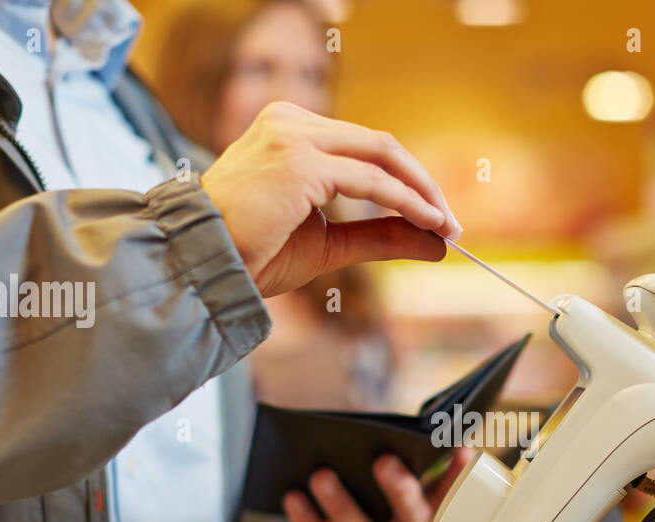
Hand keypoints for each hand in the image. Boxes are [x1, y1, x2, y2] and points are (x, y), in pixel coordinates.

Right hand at [199, 100, 461, 296]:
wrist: (202, 267)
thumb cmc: (251, 255)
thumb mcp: (328, 243)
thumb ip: (379, 236)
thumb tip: (435, 241)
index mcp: (290, 130)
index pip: (364, 147)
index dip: (407, 180)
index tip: (436, 217)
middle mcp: (291, 122)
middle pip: (380, 144)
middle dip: (423, 184)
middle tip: (452, 224)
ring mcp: (294, 137)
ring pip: (382, 155)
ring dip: (422, 193)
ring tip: (446, 227)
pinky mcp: (300, 162)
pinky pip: (372, 180)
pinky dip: (407, 201)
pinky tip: (428, 223)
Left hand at [283, 448, 471, 521]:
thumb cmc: (367, 517)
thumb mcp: (384, 498)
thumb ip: (397, 470)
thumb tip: (400, 433)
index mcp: (421, 520)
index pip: (448, 497)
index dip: (457, 477)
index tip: (464, 450)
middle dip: (401, 491)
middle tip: (384, 460)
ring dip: (341, 506)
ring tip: (320, 475)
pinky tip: (293, 498)